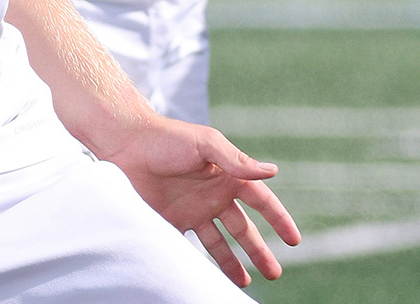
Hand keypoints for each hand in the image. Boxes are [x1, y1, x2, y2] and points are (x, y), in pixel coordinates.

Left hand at [102, 117, 301, 285]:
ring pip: (220, 242)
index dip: (278, 219)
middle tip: (274, 273)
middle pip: (243, 228)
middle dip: (259, 251)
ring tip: (246, 282)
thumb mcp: (206, 144)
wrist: (125, 144)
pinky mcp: (173, 220)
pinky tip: (210, 276)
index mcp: (227, 175)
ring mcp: (193, 210)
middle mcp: (213, 195)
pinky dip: (202, 262)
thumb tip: (273, 171)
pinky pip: (192, 246)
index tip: (294, 240)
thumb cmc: (167, 138)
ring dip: (234, 262)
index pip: (260, 200)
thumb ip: (236, 161)